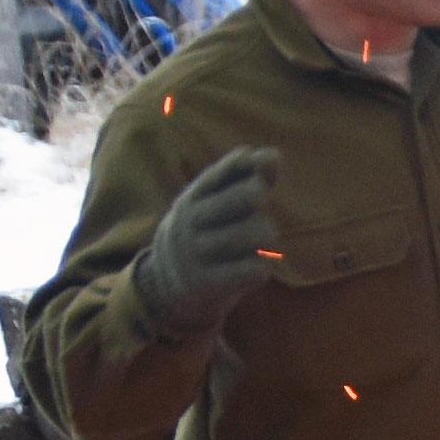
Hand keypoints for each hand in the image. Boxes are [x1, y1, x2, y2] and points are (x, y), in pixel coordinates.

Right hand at [130, 145, 282, 340]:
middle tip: (258, 207)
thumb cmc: (208, 232)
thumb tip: (273, 155)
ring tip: (261, 240)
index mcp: (193, 196)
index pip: (223, 170)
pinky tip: (254, 268)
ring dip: (267, 236)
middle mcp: (190, 220)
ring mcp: (195, 252)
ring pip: (256, 233)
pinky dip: (261, 268)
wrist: (166, 284)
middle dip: (261, 198)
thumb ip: (247, 178)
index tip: (263, 161)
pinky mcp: (205, 283)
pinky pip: (253, 269)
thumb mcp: (217, 203)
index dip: (247, 164)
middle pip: (250, 195)